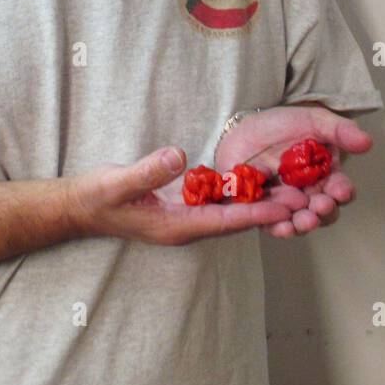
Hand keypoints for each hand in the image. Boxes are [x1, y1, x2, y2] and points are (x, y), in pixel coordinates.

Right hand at [65, 146, 304, 246]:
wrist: (78, 207)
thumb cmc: (96, 198)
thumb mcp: (118, 183)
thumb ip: (148, 172)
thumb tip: (180, 157)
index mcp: (176, 227)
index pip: (225, 221)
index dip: (256, 213)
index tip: (286, 206)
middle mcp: (187, 225)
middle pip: (236, 218)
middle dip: (269, 208)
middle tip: (307, 195)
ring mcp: (185, 216)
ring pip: (231, 210)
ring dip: (260, 199)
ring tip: (296, 186)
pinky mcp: (182, 205)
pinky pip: (218, 201)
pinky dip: (240, 192)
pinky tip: (260, 178)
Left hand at [215, 105, 373, 238]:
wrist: (242, 127)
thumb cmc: (281, 124)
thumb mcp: (314, 121)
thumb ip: (340, 130)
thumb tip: (367, 142)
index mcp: (325, 175)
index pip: (340, 190)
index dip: (342, 192)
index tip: (341, 190)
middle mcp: (309, 194)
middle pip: (324, 212)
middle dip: (324, 211)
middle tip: (321, 206)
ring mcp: (287, 205)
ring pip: (301, 222)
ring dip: (305, 223)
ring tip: (305, 220)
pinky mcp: (263, 211)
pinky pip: (273, 225)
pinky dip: (279, 228)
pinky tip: (282, 226)